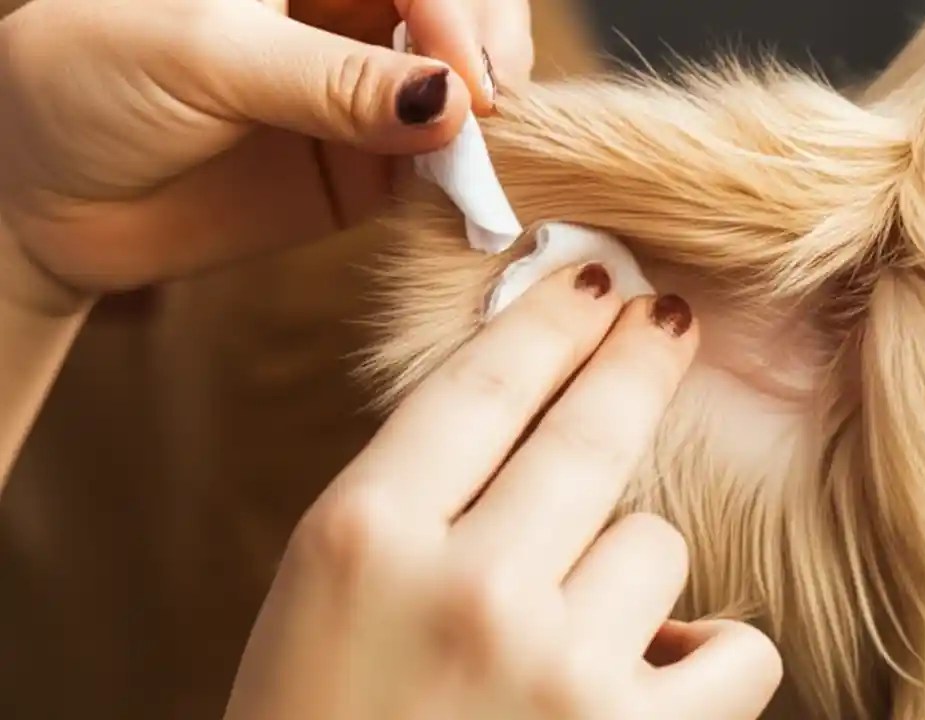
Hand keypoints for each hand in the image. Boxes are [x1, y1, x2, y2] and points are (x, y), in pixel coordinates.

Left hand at [0, 0, 529, 296]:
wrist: (45, 198)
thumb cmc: (91, 85)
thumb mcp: (207, 60)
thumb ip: (331, 81)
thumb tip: (451, 103)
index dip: (458, 6)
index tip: (466, 77)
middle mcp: (345, 10)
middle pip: (462, 9)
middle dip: (489, 47)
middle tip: (485, 110)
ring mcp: (364, 85)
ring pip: (465, 82)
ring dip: (492, 116)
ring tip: (484, 156)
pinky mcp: (369, 162)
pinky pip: (441, 162)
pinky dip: (469, 176)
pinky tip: (471, 189)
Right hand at [225, 267, 782, 718]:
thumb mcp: (326, 600)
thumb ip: (419, 504)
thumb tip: (539, 403)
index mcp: (363, 536)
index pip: (483, 383)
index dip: (550, 317)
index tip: (594, 278)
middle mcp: (465, 586)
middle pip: (592, 428)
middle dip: (639, 358)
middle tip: (668, 320)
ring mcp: (558, 666)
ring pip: (657, 544)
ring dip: (630, 581)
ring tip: (570, 644)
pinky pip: (737, 647)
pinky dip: (709, 660)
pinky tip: (656, 682)